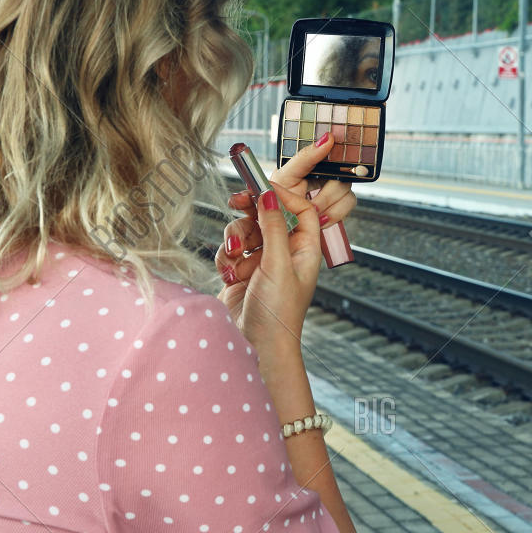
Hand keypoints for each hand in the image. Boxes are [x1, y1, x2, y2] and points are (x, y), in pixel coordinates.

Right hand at [216, 137, 345, 352]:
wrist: (256, 346)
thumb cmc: (278, 312)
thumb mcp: (277, 264)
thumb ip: (273, 226)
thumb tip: (269, 193)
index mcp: (304, 249)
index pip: (300, 210)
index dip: (283, 195)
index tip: (263, 186)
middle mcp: (284, 252)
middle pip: (267, 215)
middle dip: (250, 212)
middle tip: (236, 200)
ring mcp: (261, 261)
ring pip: (244, 231)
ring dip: (235, 240)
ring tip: (235, 258)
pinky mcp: (240, 271)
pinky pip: (229, 250)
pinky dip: (227, 260)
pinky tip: (231, 277)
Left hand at [222, 129, 358, 238]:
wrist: (283, 238)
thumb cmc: (270, 219)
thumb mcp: (257, 210)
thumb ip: (245, 203)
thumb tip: (235, 199)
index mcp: (293, 171)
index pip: (307, 155)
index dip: (318, 147)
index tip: (328, 139)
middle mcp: (312, 176)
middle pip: (334, 170)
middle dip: (325, 194)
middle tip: (313, 207)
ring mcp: (328, 189)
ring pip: (343, 188)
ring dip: (330, 205)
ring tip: (316, 216)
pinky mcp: (337, 203)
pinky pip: (348, 203)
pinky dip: (337, 213)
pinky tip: (324, 220)